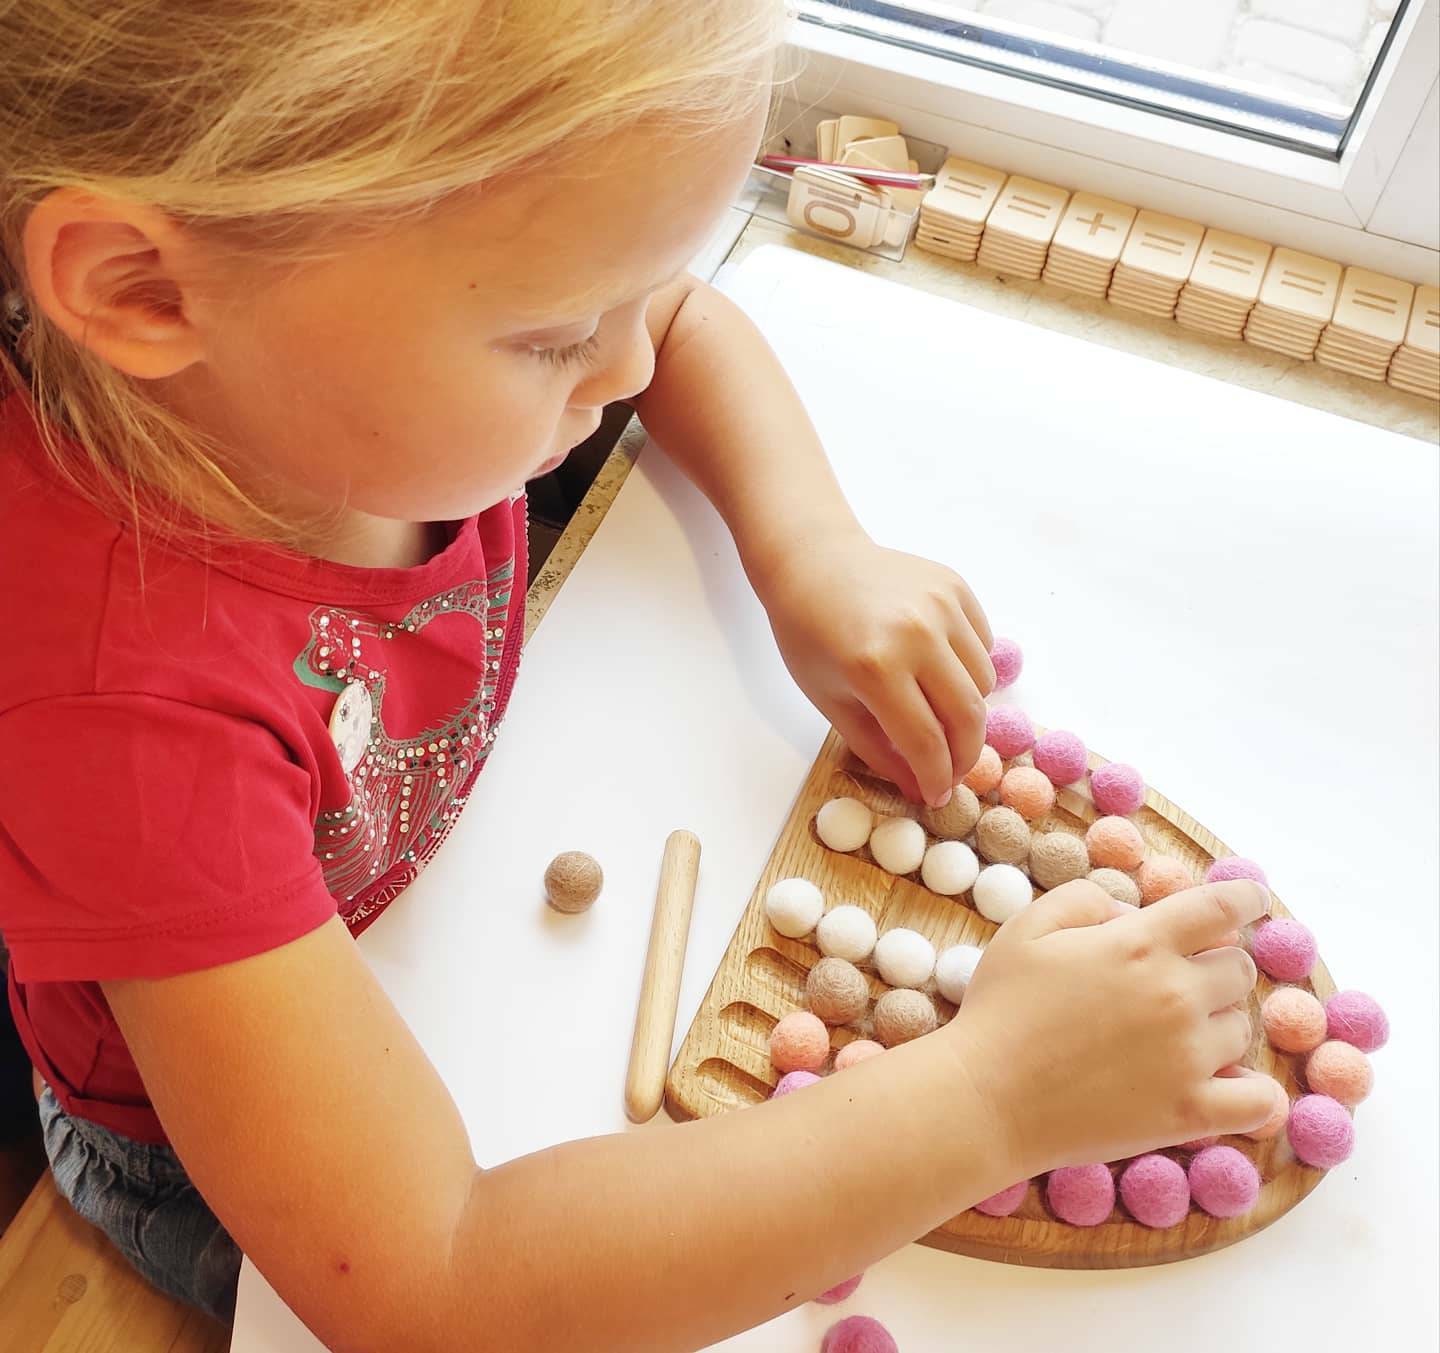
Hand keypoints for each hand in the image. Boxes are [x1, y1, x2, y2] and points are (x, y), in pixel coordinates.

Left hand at [752, 528, 994, 805]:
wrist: (813, 562)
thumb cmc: (809, 635)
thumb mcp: (831, 700)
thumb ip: (878, 749)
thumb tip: (918, 787)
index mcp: (875, 668)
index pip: (927, 742)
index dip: (936, 778)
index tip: (936, 796)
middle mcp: (917, 634)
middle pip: (968, 716)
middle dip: (965, 756)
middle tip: (952, 772)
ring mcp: (941, 605)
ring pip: (984, 682)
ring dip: (968, 711)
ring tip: (940, 717)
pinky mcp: (956, 586)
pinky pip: (984, 644)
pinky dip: (971, 670)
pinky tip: (941, 673)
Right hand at [954, 879, 1273, 1180]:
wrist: (986, 1098)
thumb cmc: (1000, 1010)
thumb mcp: (1026, 929)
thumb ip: (1083, 900)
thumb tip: (1128, 913)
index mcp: (1139, 943)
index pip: (1218, 908)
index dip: (1242, 897)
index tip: (1251, 897)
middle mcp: (1176, 994)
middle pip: (1237, 969)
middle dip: (1214, 967)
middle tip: (1176, 983)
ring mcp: (1189, 1057)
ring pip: (1242, 1028)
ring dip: (1218, 1025)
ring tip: (1173, 1038)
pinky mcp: (1191, 1113)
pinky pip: (1259, 1101)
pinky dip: (1255, 1093)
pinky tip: (1232, 1087)